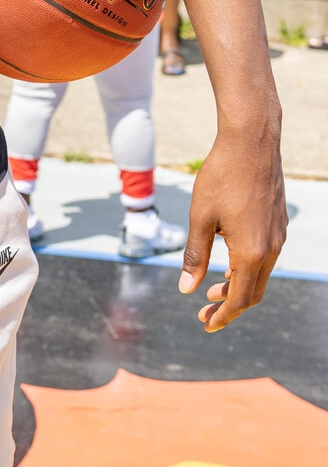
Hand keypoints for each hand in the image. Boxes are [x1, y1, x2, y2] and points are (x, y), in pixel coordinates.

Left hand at [179, 124, 285, 329]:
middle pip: (253, 292)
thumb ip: (194, 256)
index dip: (222, 315)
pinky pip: (265, 257)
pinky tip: (228, 264)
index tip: (206, 324)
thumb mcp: (200, 219)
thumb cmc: (221, 177)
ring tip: (212, 289)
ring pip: (260, 274)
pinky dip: (247, 268)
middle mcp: (271, 248)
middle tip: (204, 312)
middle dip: (229, 305)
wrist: (251, 142)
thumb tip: (187, 288)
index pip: (239, 299)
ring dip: (238, 286)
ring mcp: (278, 235)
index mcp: (251, 252)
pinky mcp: (278, 223)